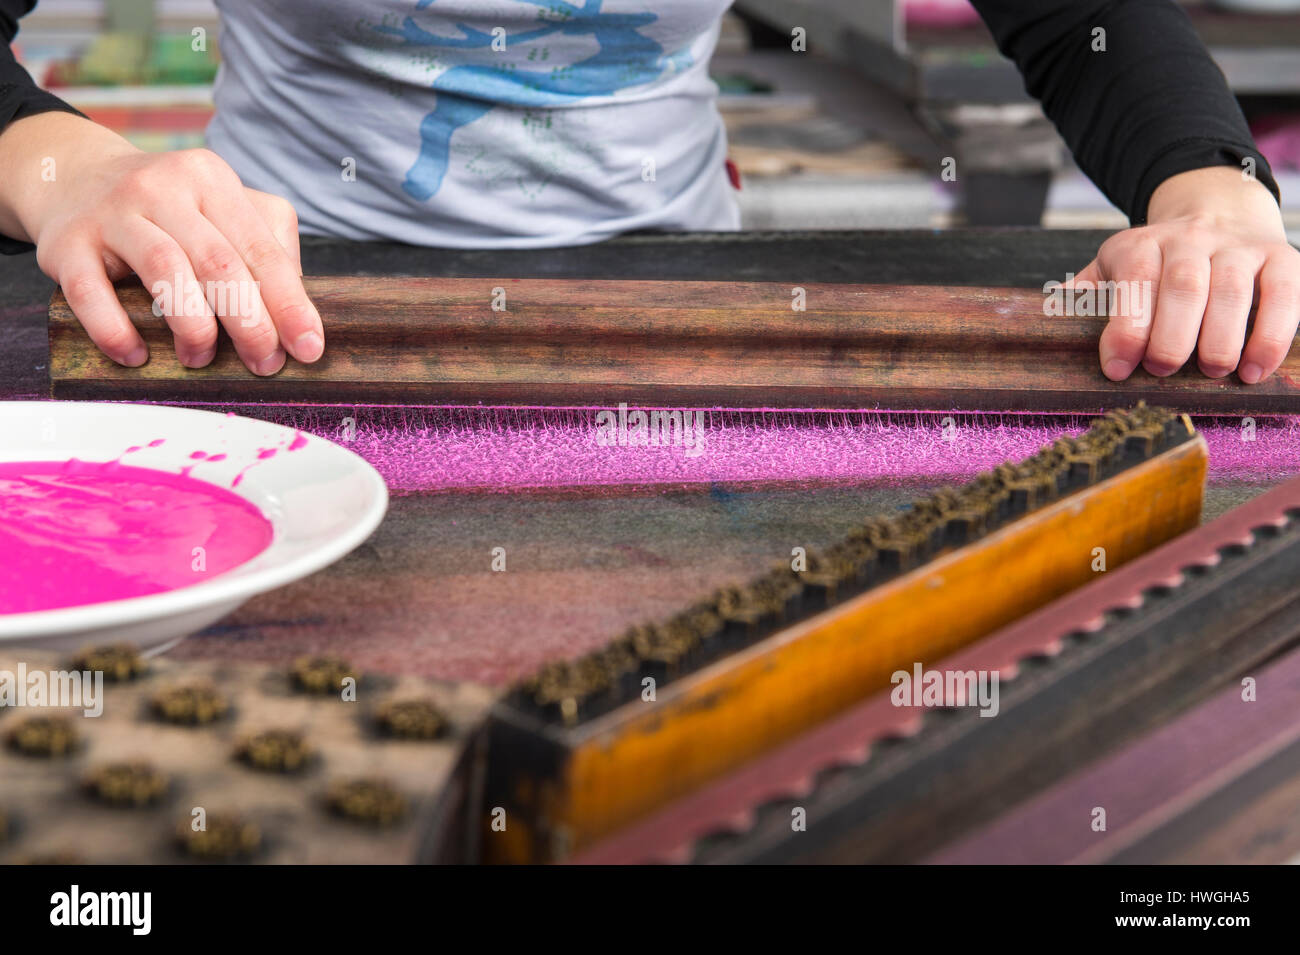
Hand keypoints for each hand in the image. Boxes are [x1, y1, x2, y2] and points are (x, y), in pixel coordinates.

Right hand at [0, 112, 321, 374]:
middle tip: (264, 363)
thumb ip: (267, 244)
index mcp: (212, 180)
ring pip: (166, 270)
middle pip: (219, 263)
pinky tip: (137, 355)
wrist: (74, 177)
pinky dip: (117, 331)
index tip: (309, 348)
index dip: (290, 304)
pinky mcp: (65, 242)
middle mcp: (163, 187)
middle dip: (250, 323)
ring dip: (193, 327)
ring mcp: (112, 212)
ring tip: (202, 357)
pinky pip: (91, 292)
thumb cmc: (167, 210)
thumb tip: (298, 309)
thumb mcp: (222, 207)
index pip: (261, 249)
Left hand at [1075, 165, 1298, 383]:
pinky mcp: (1282, 259)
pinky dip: (1271, 336)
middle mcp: (1191, 239)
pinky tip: (1253, 370)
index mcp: (1142, 245)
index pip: (1133, 280)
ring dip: (1220, 339)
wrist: (1220, 212)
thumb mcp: (1114, 267)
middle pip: (1183, 285)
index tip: (1117, 369)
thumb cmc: (1157, 262)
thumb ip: (1087, 294)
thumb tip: (1050, 322)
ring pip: (1232, 290)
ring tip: (1212, 373)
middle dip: (1171, 336)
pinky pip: (1284, 295)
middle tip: (1163, 370)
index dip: (1126, 328)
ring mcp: (1239, 247)